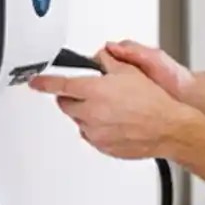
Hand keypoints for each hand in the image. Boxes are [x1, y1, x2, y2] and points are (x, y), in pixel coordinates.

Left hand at [28, 50, 196, 159]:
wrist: (169, 128)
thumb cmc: (154, 102)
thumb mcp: (131, 71)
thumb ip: (109, 62)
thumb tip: (100, 57)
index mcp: (94, 91)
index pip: (59, 85)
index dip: (44, 83)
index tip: (36, 82)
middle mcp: (90, 113)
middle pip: (66, 103)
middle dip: (74, 97)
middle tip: (93, 93)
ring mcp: (95, 132)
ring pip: (79, 120)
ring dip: (88, 113)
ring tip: (113, 110)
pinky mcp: (102, 146)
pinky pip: (92, 135)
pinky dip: (99, 128)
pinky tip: (117, 123)